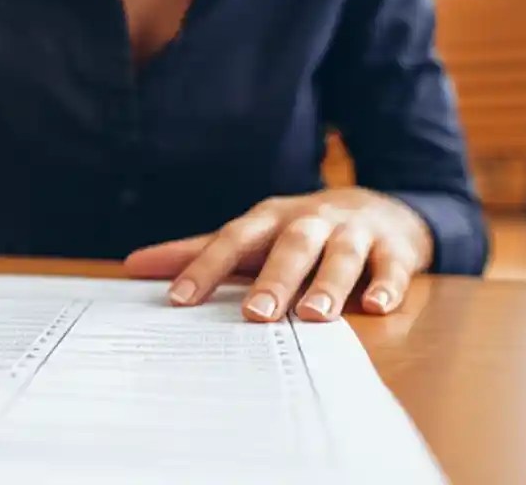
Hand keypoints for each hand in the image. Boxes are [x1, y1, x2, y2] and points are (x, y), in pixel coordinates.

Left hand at [123, 188, 432, 321]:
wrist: (382, 209)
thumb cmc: (301, 231)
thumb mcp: (251, 236)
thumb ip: (198, 252)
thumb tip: (132, 265)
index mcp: (270, 219)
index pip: (232, 240)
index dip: (205, 267)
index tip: (178, 300)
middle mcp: (311, 220)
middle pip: (290, 246)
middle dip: (273, 278)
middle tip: (255, 314)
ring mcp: (355, 232)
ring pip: (341, 255)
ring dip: (329, 284)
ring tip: (314, 316)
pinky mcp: (394, 248)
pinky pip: (393, 266)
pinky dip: (387, 285)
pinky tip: (377, 306)